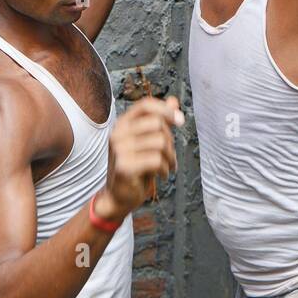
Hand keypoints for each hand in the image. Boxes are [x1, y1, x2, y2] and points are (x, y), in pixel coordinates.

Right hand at [96, 97, 183, 222]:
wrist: (119, 196)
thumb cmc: (136, 167)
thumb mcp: (148, 141)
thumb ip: (159, 121)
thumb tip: (173, 101)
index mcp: (122, 124)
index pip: (145, 105)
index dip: (165, 109)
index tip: (180, 120)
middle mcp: (118, 133)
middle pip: (158, 124)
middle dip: (170, 140)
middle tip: (169, 155)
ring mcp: (119, 150)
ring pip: (160, 142)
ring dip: (170, 157)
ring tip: (167, 166)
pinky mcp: (124, 166)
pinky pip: (157, 160)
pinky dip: (165, 169)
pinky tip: (161, 175)